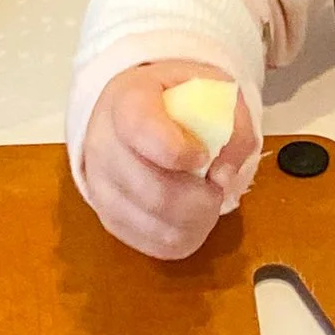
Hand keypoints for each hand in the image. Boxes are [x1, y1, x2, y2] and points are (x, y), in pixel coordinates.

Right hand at [80, 63, 258, 261]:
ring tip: (206, 199)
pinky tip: (192, 216)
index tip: (202, 155)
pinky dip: (185, 236)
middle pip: (154, 192)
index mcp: (127, 101)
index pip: (141, 130)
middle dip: (201, 198)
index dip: (178, 151)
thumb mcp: (213, 90)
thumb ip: (233, 122)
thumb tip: (225, 173)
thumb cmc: (175, 99)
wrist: (129, 114)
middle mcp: (103, 145)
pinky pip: (154, 244)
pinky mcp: (110, 219)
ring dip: (197, 221)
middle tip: (217, 184)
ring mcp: (101, 187)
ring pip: (156, 225)